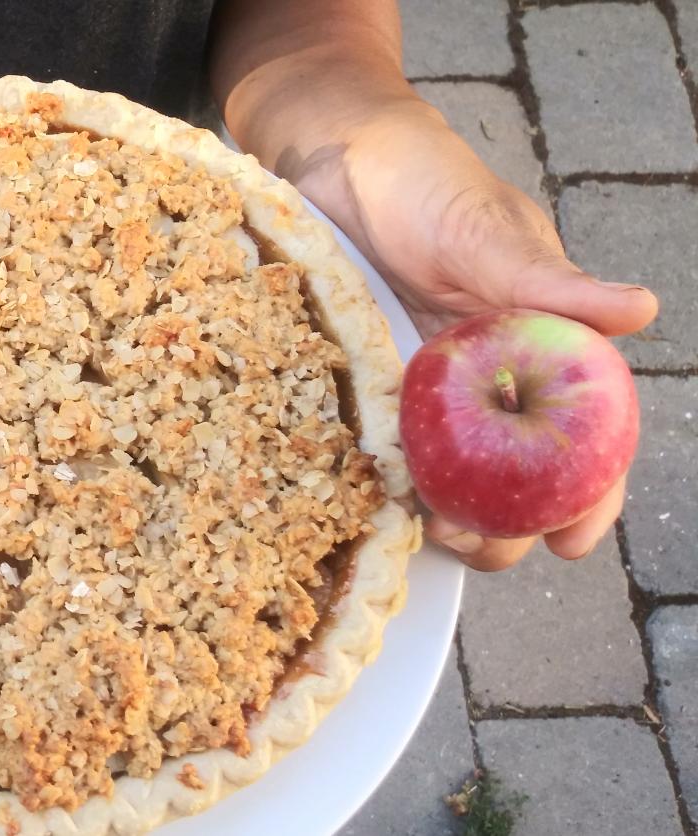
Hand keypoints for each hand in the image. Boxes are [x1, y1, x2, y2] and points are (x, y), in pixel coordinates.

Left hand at [286, 98, 657, 569]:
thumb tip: (641, 310)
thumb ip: (550, 282)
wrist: (333, 162)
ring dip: (445, 513)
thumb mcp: (485, 234)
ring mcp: (425, 390)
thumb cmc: (424, 184)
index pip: (581, 437)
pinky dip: (381, 481)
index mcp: (541, 348)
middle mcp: (487, 380)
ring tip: (427, 530)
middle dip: (505, 525)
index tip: (571, 543)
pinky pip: (379, 446)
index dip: (585, 495)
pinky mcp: (366, 387)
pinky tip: (370, 507)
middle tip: (475, 541)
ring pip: (449, 475)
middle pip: (513, 476)